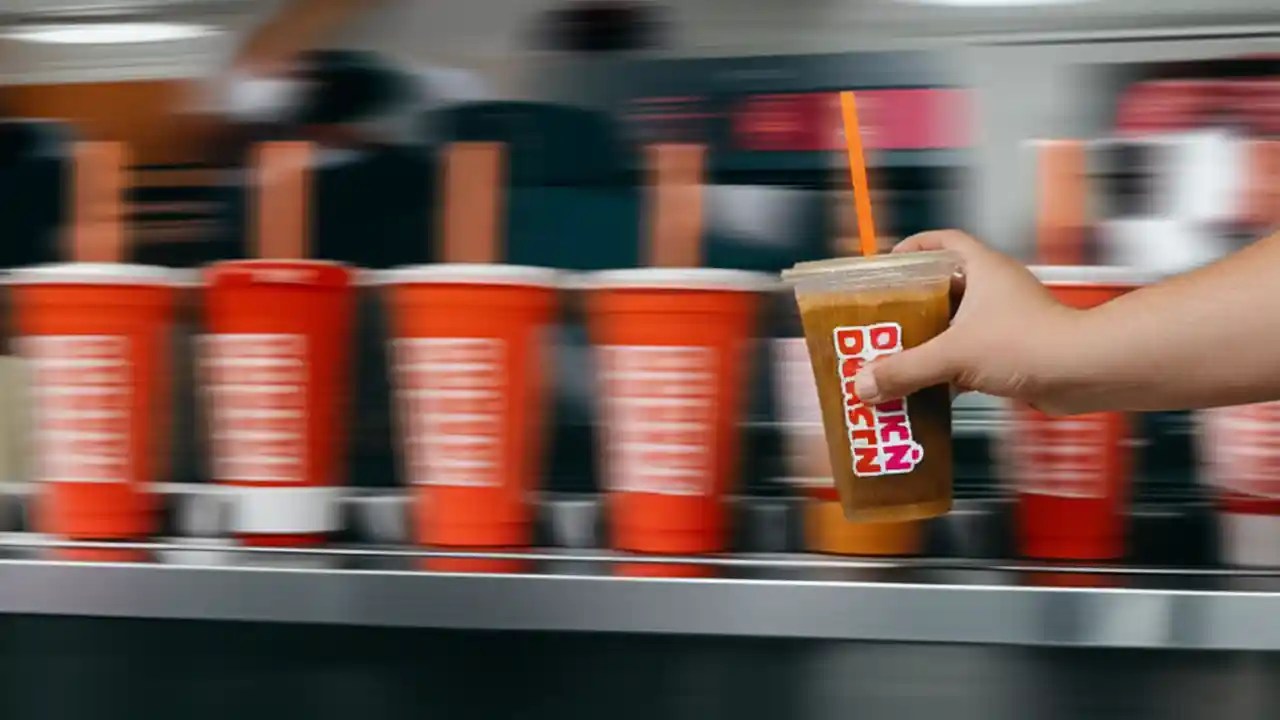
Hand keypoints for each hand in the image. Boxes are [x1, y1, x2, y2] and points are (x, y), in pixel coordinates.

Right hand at [852, 230, 1084, 413]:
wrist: (1083, 373)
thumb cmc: (1027, 343)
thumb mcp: (954, 354)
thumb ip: (906, 369)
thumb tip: (863, 384)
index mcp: (982, 269)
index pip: (943, 242)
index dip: (914, 248)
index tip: (887, 264)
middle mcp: (994, 289)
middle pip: (943, 289)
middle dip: (911, 307)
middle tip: (881, 323)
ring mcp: (1006, 320)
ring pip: (956, 327)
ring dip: (928, 344)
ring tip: (895, 360)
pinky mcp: (1013, 351)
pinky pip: (970, 356)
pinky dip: (948, 371)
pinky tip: (926, 390)